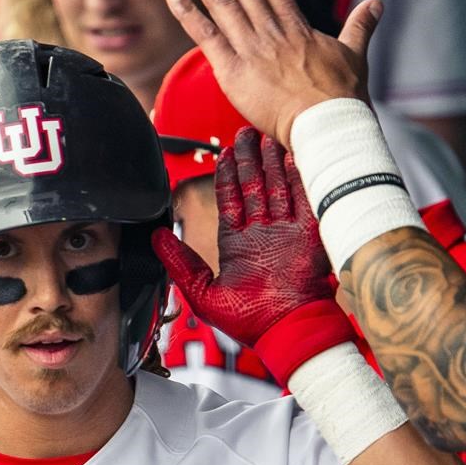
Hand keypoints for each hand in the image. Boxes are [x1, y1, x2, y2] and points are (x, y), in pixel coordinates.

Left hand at [152, 130, 350, 382]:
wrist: (289, 332)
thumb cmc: (251, 321)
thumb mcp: (203, 291)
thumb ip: (180, 263)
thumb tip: (155, 238)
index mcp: (239, 243)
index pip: (231, 199)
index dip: (227, 174)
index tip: (225, 152)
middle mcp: (264, 233)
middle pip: (255, 185)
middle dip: (250, 158)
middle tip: (246, 132)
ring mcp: (287, 231)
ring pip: (279, 186)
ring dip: (273, 161)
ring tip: (267, 136)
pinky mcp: (310, 233)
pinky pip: (305, 198)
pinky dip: (300, 177)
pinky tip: (293, 156)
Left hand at [166, 0, 379, 148]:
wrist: (328, 125)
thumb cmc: (343, 98)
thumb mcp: (355, 55)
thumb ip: (360, 26)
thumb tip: (377, 4)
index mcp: (297, 27)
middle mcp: (271, 32)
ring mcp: (251, 49)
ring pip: (222, 2)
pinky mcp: (234, 72)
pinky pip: (206, 37)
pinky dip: (188, 14)